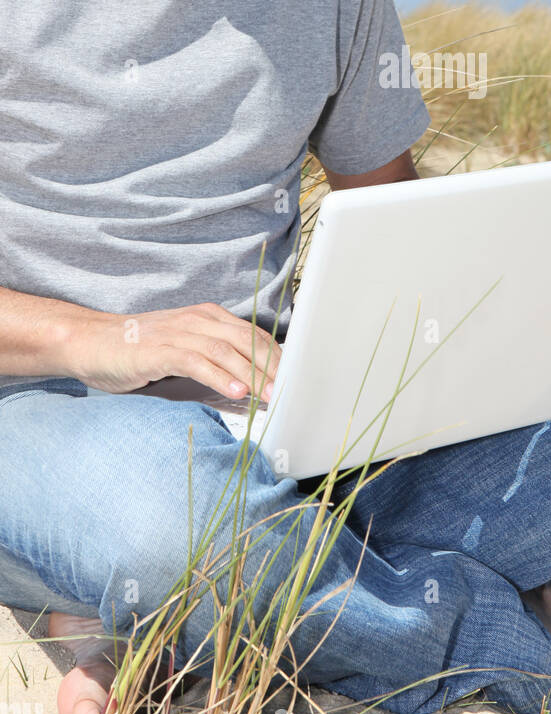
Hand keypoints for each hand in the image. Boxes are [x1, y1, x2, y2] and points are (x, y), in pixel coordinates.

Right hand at [56, 302, 280, 401]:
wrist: (91, 342)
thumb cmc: (138, 351)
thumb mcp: (183, 352)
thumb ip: (214, 363)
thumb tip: (248, 389)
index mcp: (208, 317)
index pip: (254, 335)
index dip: (279, 357)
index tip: (298, 378)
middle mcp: (199, 319)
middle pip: (248, 341)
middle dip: (274, 367)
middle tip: (293, 392)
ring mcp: (180, 332)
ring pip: (228, 351)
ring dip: (255, 375)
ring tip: (273, 396)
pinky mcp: (161, 349)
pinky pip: (198, 362)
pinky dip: (221, 377)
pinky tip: (238, 393)